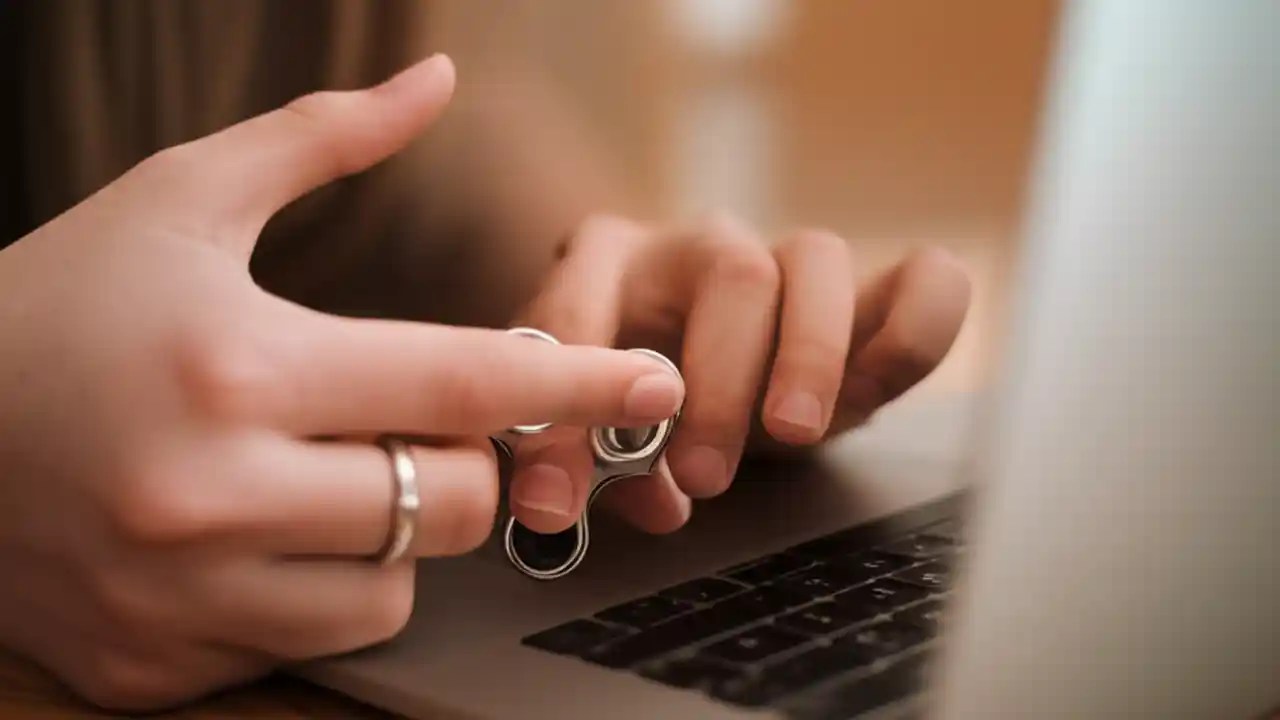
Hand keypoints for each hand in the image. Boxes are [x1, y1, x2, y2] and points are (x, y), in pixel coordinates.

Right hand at [0, 56, 682, 710]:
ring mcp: (181, 593)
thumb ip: (322, 142)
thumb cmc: (58, 302)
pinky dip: (318, 586)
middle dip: (465, 459)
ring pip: (396, 584)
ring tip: (318, 474)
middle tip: (409, 421)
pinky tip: (259, 536)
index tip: (656, 383)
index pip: (463, 381)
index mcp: (238, 363)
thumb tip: (435, 80)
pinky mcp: (156, 663)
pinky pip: (313, 638)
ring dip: (395, 530)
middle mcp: (212, 489)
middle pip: (453, 499)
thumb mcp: (179, 198)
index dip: (577, 380)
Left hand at [508, 214, 969, 534]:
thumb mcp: (602, 434)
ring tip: (794, 433)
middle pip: (729, 273)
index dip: (576, 401)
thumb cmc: (641, 400)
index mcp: (609, 261)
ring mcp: (788, 256)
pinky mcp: (868, 290)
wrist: (706, 369)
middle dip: (720, 383)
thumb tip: (658, 506)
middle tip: (703, 475)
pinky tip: (876, 390)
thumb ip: (612, 470)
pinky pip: (923, 278)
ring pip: (818, 258)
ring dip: (810, 355)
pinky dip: (916, 328)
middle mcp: (701, 242)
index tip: (571, 491)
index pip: (580, 305)